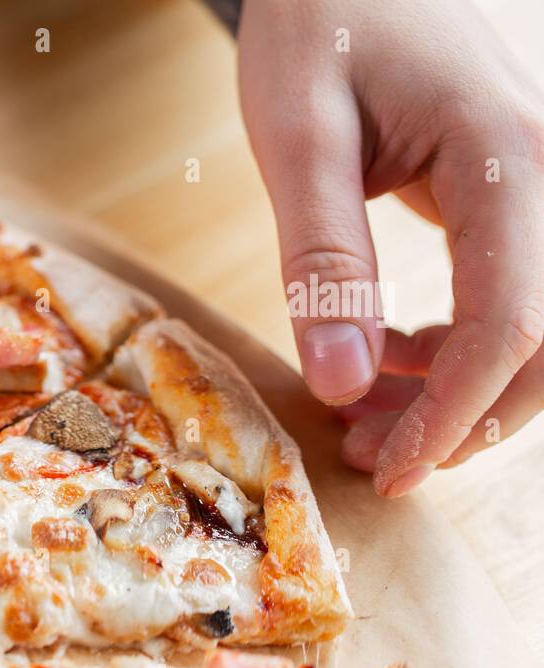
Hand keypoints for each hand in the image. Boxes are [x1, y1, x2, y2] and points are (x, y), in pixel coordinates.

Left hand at [238, 0, 543, 495]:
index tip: (390, 472)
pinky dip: (457, 348)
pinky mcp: (523, 195)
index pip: (511, 323)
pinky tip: (386, 354)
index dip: (453, 415)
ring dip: (462, 392)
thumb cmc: (321, 27)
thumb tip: (343, 383)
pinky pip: (517, 295)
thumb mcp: (299, 137)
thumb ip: (324, 260)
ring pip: (541, 328)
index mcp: (510, 157)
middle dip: (465, 418)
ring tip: (364, 421)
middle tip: (369, 458)